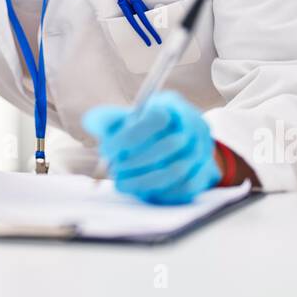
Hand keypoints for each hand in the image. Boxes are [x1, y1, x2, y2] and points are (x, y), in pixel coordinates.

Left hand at [83, 91, 221, 204]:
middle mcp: (194, 125)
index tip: (106, 149)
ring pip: (177, 169)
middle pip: (170, 145)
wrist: (179, 141)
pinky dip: (161, 192)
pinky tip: (141, 190)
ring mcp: (203, 150)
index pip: (157, 118)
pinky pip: (186, 187)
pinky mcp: (206, 173)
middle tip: (113, 170)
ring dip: (144, 180)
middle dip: (136, 161)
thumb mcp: (128, 118)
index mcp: (173, 105)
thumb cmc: (146, 129)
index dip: (130, 136)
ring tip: (121, 182)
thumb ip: (109, 119)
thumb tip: (91, 122)